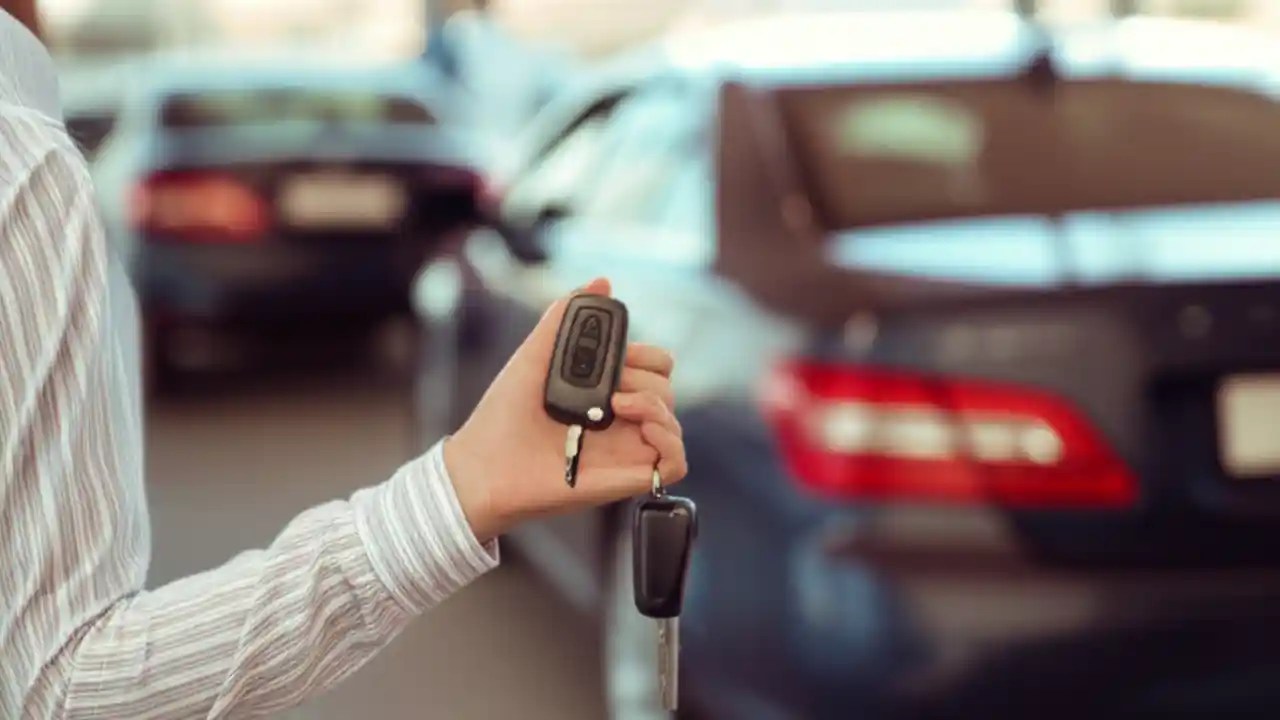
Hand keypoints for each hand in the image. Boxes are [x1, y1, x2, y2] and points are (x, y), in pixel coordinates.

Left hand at [442, 278, 685, 542]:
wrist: (484, 466)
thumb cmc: (503, 416)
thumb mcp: (534, 356)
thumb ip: (564, 318)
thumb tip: (602, 281)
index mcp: (603, 392)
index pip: (653, 366)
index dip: (647, 354)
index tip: (623, 353)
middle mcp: (619, 421)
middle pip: (667, 388)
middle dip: (647, 376)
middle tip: (611, 385)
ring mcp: (625, 450)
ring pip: (673, 422)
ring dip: (655, 404)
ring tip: (618, 405)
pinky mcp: (628, 478)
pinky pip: (675, 463)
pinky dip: (669, 440)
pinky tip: (642, 427)